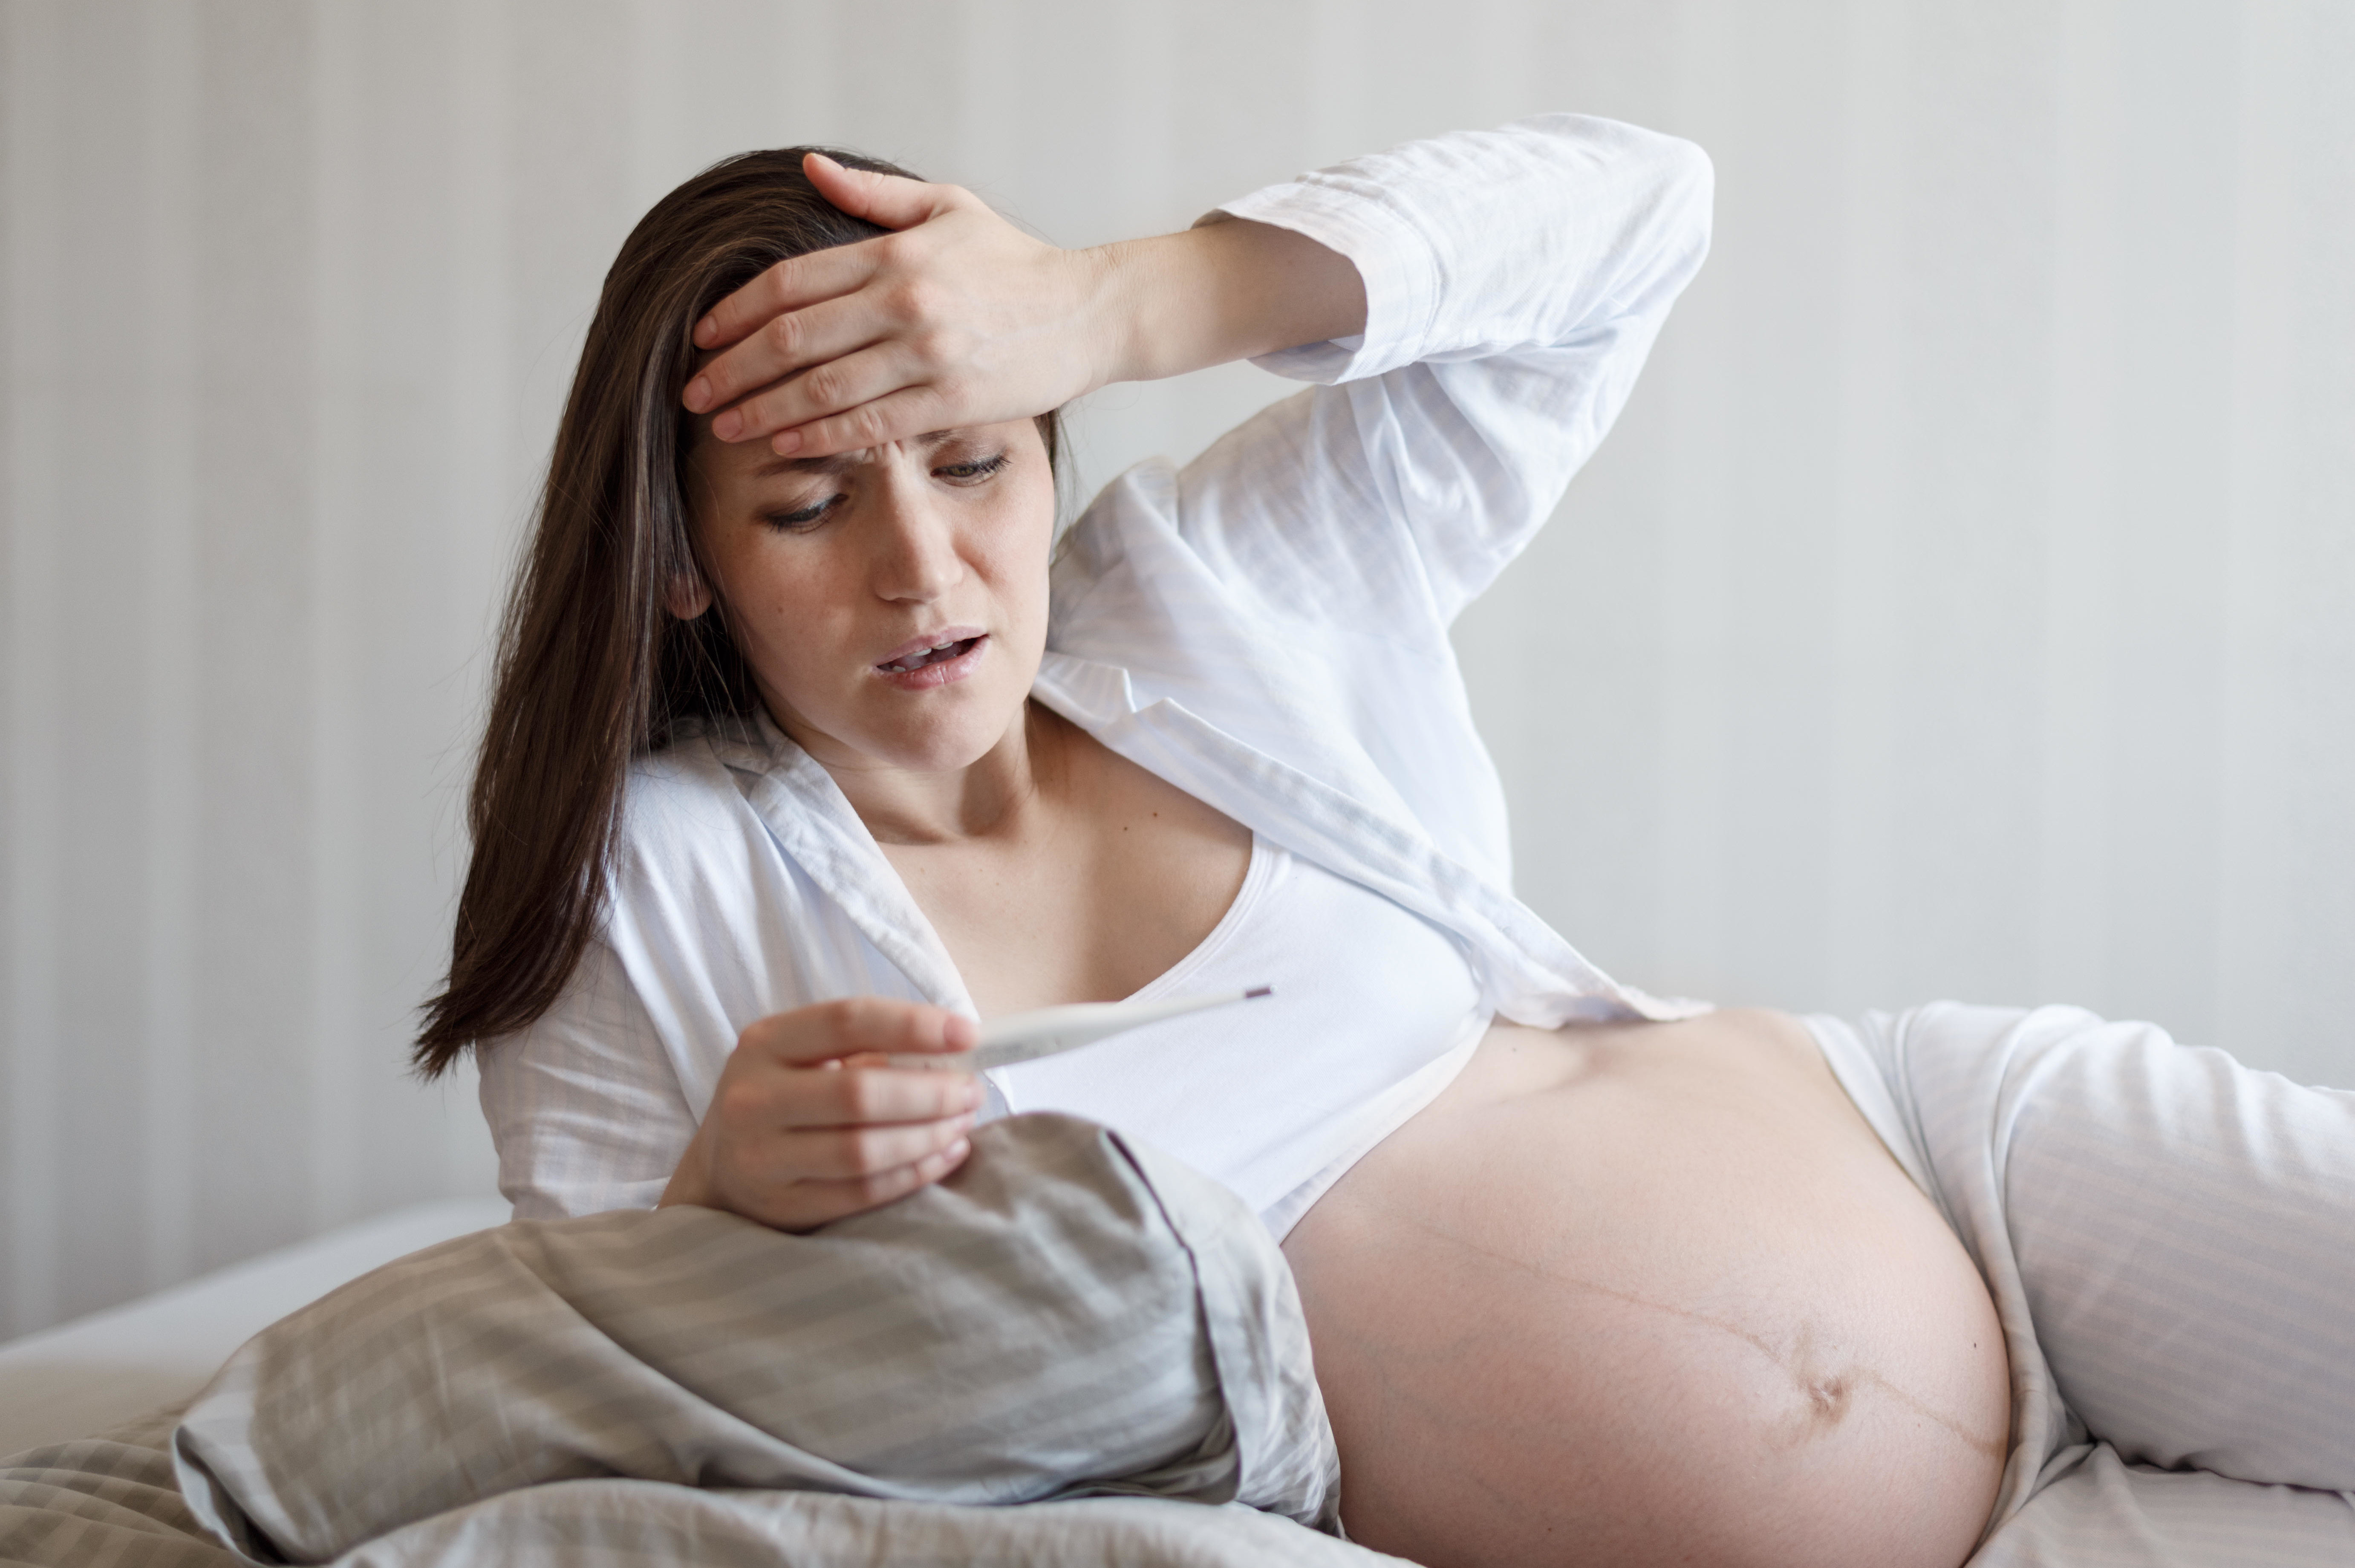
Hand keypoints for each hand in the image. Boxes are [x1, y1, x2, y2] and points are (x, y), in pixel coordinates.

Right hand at [660, 996, 983, 1231]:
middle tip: (972, 1091)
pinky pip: (862, 1193)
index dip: (914, 1026)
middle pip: (860, 1094)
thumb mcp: (804, 1054)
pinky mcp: (781, 1205)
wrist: (720, 1166)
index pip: (848, 1021)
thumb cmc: (784, 1096)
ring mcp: (762, 1157)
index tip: (968, 1033)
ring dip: (928, 1136)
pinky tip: (945, 1155)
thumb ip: (868, 1046)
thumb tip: (956, 1047)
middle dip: (931, 1093)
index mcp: (766, 1042)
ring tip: (962, 1123)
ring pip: (863, 1151)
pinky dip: (914, 1174)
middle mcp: (755, 1097)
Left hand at [681, 153, 1108, 458]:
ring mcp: (927, 356)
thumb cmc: (1015, 262)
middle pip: (794, 339)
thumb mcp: (947, 207)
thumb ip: (874, 194)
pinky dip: (820, 437)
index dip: (736, 312)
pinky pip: (870, 424)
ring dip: (764, 410)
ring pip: (823, 388)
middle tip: (693, 390)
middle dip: (734, 368)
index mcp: (895, 254)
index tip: (700, 335)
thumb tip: (809, 167)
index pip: (792, 283)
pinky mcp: (950, 401)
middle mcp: (905, 303)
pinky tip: (784, 444)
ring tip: (723, 426)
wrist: (1088, 314)